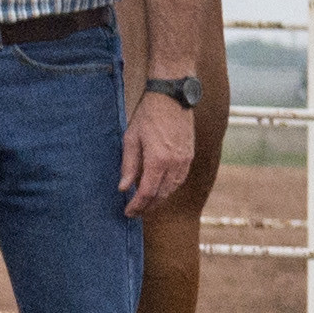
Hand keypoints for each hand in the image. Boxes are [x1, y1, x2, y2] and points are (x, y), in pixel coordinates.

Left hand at [121, 86, 195, 218]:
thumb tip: (123, 188)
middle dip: (147, 206)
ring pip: (172, 189)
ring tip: (145, 204)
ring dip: (159, 199)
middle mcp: (175, 164)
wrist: (171, 99)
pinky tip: (159, 190)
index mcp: (158, 160)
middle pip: (161, 194)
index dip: (137, 205)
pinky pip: (179, 179)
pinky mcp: (190, 156)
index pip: (147, 192)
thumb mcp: (130, 139)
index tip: (128, 212)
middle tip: (135, 213)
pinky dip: (169, 188)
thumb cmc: (147, 116)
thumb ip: (128, 165)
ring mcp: (185, 161)